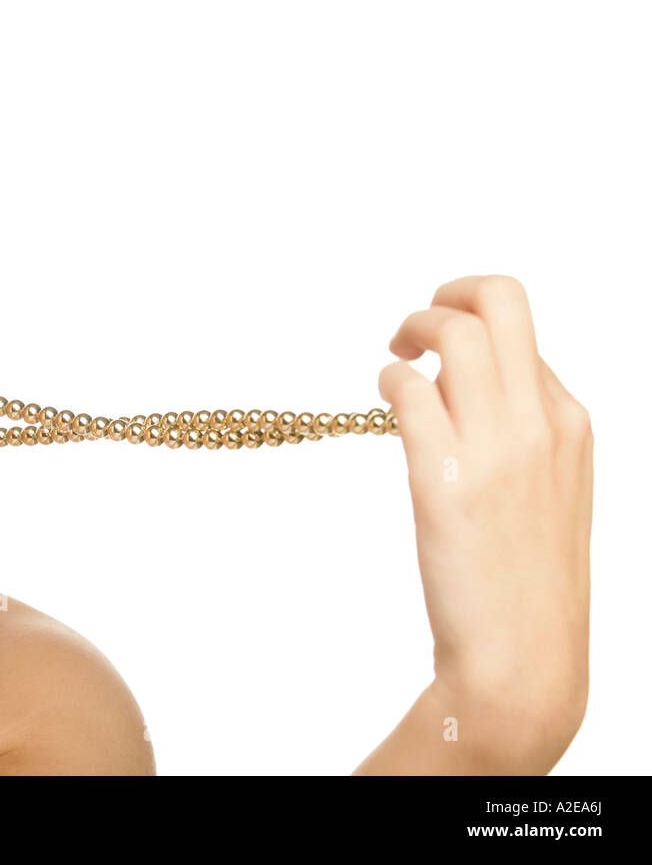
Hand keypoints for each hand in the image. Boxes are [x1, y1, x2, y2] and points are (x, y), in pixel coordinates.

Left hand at [380, 275, 591, 756]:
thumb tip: (459, 383)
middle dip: (448, 291)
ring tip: (392, 359)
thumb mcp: (550, 493)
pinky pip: (409, 391)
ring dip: (411, 328)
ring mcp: (497, 450)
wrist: (524, 660)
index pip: (523, 331)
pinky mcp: (445, 482)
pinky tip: (381, 399)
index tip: (439, 348)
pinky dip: (388, 379)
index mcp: (571, 424)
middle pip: (502, 300)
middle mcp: (541, 424)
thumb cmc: (524, 581)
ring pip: (456, 333)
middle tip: (412, 328)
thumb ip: (519, 432)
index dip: (473, 327)